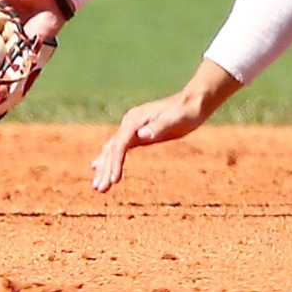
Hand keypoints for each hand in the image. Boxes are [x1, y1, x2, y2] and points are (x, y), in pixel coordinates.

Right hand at [90, 59, 241, 191]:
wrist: (193, 103)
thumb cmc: (187, 111)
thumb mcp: (177, 119)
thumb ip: (160, 126)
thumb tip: (142, 135)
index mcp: (135, 120)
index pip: (120, 145)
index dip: (115, 163)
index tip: (114, 180)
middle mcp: (129, 123)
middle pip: (112, 148)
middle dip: (105, 169)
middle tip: (100, 189)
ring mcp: (132, 128)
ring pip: (112, 149)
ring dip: (104, 167)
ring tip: (98, 187)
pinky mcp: (138, 134)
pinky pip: (119, 149)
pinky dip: (110, 160)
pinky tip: (99, 168)